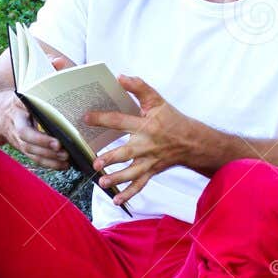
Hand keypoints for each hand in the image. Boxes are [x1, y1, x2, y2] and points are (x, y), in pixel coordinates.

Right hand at [3, 54, 70, 169]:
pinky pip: (34, 157)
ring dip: (49, 158)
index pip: (24, 120)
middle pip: (28, 139)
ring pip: (31, 151)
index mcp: (16, 107)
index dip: (39, 132)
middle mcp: (14, 124)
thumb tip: (58, 61)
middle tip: (62, 148)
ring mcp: (16, 137)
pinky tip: (63, 165)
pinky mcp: (21, 146)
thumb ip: (42, 69)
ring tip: (67, 159)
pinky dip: (48, 163)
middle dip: (45, 145)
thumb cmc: (16, 93)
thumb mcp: (24, 79)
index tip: (55, 137)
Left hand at [86, 75, 195, 206]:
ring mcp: (149, 161)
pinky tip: (115, 200)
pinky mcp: (151, 172)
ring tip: (102, 183)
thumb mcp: (157, 100)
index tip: (86, 118)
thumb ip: (139, 87)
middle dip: (111, 158)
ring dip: (117, 179)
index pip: (121, 121)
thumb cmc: (171, 119)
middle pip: (126, 153)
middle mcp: (147, 145)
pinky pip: (139, 185)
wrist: (192, 142)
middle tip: (96, 163)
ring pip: (132, 173)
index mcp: (146, 126)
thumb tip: (120, 77)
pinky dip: (128, 194)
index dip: (103, 119)